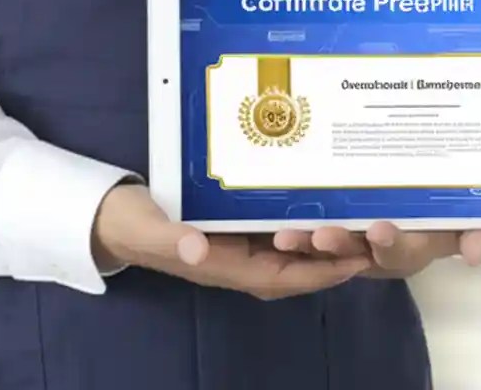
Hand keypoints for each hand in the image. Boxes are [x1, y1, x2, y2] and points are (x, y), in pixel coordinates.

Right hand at [91, 184, 370, 299]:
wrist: (110, 217)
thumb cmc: (130, 222)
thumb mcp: (148, 228)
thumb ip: (172, 240)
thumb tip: (199, 251)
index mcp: (222, 265)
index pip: (281, 277)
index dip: (319, 273)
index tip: (356, 262)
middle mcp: (234, 260)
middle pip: (293, 267)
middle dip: (330, 258)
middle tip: (370, 238)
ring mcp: (233, 246)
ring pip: (286, 250)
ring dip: (317, 241)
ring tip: (353, 221)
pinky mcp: (229, 229)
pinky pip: (270, 232)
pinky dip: (295, 223)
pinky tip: (314, 204)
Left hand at [272, 223, 480, 278]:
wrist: (439, 191)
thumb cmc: (456, 207)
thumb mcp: (477, 217)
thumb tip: (475, 252)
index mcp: (416, 244)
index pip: (405, 250)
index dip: (392, 244)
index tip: (380, 230)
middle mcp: (379, 248)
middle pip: (358, 252)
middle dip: (339, 245)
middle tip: (321, 235)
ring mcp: (352, 239)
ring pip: (327, 245)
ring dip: (306, 243)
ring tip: (285, 236)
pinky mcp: (329, 226)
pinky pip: (308, 232)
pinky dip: (291, 231)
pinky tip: (271, 219)